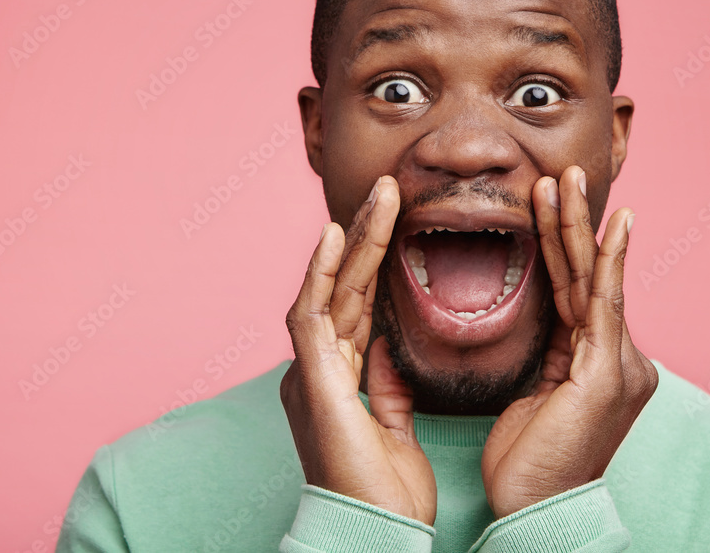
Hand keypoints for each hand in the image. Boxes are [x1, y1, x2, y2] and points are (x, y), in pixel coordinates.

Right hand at [280, 176, 436, 524]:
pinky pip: (312, 315)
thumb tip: (387, 348)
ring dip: (355, 241)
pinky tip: (338, 236)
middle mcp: (319, 367)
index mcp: (339, 377)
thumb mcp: (392, 425)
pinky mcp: (313, 380)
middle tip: (390, 191)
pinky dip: (324, 274)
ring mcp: (312, 371)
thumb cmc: (386, 492)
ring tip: (379, 197)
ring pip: (332, 290)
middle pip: (345, 287)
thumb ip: (384, 384)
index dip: (376, 261)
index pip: (359, 304)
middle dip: (367, 237)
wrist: (376, 533)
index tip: (398, 221)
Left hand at [480, 165, 657, 518]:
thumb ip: (545, 356)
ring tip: (564, 181)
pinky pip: (606, 304)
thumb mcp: (533, 397)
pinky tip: (612, 226)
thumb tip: (536, 324)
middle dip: (572, 223)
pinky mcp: (609, 373)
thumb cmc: (528, 463)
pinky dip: (609, 262)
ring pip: (594, 280)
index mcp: (596, 363)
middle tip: (562, 174)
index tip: (547, 203)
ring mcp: (618, 364)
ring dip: (578, 227)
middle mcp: (617, 358)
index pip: (575, 291)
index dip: (560, 246)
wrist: (536, 511)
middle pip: (588, 276)